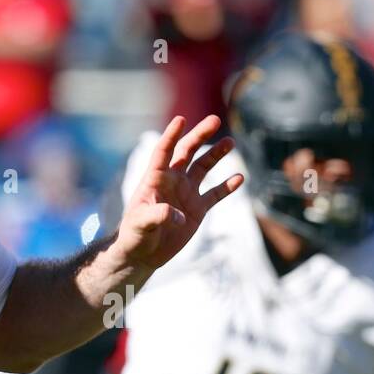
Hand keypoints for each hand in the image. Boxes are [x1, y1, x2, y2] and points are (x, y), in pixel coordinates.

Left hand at [111, 115, 243, 272]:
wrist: (142, 253)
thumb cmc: (134, 235)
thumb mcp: (140, 224)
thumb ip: (157, 216)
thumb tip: (179, 216)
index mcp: (154, 178)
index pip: (163, 151)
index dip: (171, 135)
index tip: (180, 119)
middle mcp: (172, 181)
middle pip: (188, 152)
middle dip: (200, 135)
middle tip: (215, 119)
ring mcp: (186, 193)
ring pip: (204, 168)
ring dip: (216, 154)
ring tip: (230, 142)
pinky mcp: (197, 209)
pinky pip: (215, 194)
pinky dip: (227, 186)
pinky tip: (239, 178)